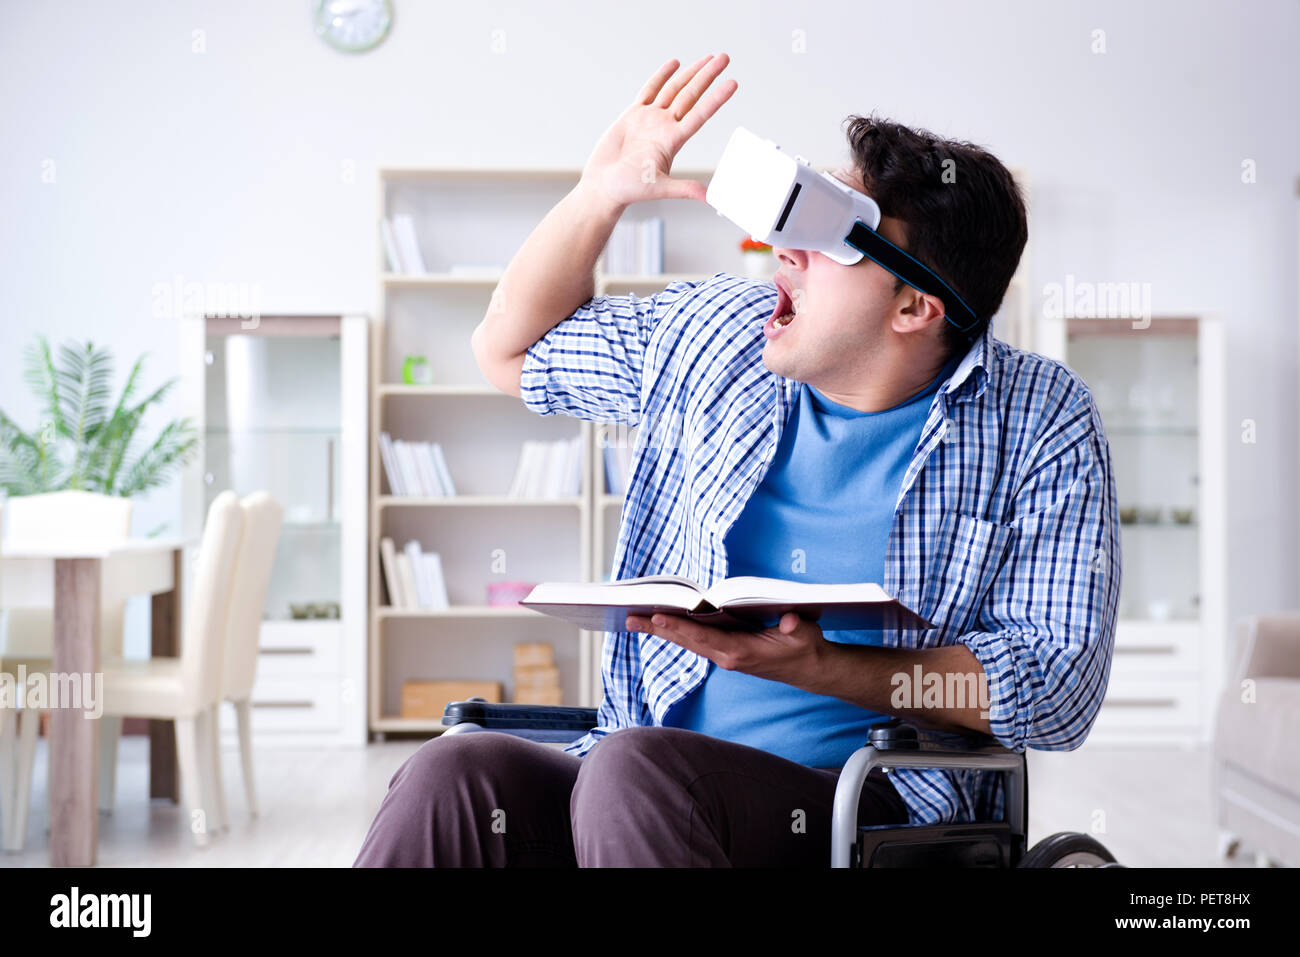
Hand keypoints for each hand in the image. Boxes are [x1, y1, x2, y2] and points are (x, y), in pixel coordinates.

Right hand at [579, 54, 737, 209]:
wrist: (604, 186)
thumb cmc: (629, 190)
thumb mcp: (660, 188)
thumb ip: (684, 189)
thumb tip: (709, 199)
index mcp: (673, 140)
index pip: (700, 114)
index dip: (716, 99)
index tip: (733, 84)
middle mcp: (665, 126)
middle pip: (691, 95)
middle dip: (708, 76)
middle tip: (725, 58)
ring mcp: (650, 119)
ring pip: (674, 89)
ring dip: (691, 73)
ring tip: (708, 58)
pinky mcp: (633, 115)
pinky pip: (650, 90)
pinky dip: (662, 76)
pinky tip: (675, 64)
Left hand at [624, 610, 828, 690]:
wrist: (810, 669)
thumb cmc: (806, 647)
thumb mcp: (806, 634)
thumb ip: (797, 627)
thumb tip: (789, 620)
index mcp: (741, 651)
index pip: (704, 637)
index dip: (680, 627)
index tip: (657, 617)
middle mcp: (727, 656)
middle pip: (686, 640)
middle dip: (658, 628)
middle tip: (629, 617)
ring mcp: (724, 656)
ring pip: (687, 641)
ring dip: (662, 630)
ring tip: (634, 619)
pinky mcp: (725, 653)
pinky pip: (695, 641)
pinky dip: (676, 632)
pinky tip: (660, 624)